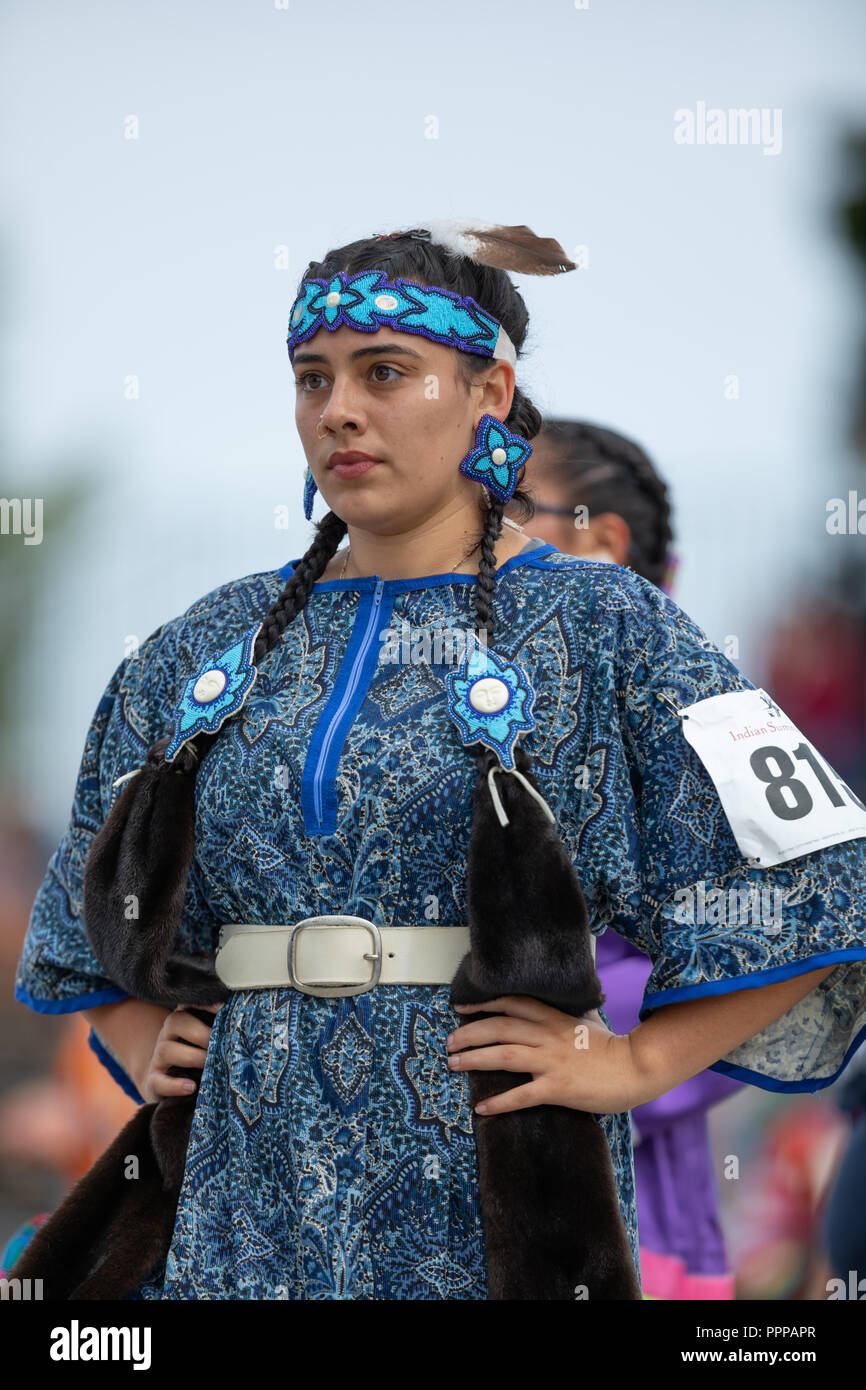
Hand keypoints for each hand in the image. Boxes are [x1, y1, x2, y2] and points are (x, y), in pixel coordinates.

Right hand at [139, 1002, 223, 1103]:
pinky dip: (175, 1085)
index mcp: (181, 1020)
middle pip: (176, 1022)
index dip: (204, 1004)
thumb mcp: (205, 1042)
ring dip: (192, 1057)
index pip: (188, 1003)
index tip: (222, 1008)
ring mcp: (158, 1057)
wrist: (167, 1084)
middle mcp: (167, 1035)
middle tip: (219, 1045)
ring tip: (209, 1065)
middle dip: (201, 1034)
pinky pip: (159, 1080)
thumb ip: (218, 1032)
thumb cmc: (197, 1057)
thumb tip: (246, 1027)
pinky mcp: (153, 1080)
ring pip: (166, 1050)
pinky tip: (191, 1086)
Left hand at [446, 995, 640, 1115]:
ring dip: (475, 1059)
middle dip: (470, 1034)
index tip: (461, 1009)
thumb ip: (571, 1013)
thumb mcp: (588, 1022)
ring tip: (453, 1064)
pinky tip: (482, 1108)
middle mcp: (548, 1035)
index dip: (483, 1005)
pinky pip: (522, 1095)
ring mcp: (552, 1061)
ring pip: (504, 1056)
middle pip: (500, 1028)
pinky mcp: (558, 1087)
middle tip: (449, 1042)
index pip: (512, 1003)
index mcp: (553, 1018)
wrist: (636, 1068)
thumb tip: (567, 1004)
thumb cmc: (612, 1048)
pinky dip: (499, 1102)